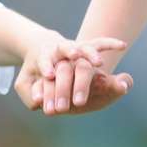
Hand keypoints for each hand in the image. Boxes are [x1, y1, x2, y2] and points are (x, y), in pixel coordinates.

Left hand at [14, 34, 130, 115]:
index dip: (46, 66)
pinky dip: (110, 44)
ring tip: (99, 62)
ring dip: (90, 53)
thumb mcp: (25, 84)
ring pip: (83, 46)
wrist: (44, 53)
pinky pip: (99, 43)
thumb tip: (38, 102)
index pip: (44, 59)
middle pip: (64, 49)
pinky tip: (122, 46)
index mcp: (42, 55)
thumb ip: (29, 93)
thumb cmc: (34, 74)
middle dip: (70, 56)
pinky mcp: (86, 48)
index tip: (49, 75)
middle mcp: (59, 49)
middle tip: (74, 57)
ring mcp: (74, 47)